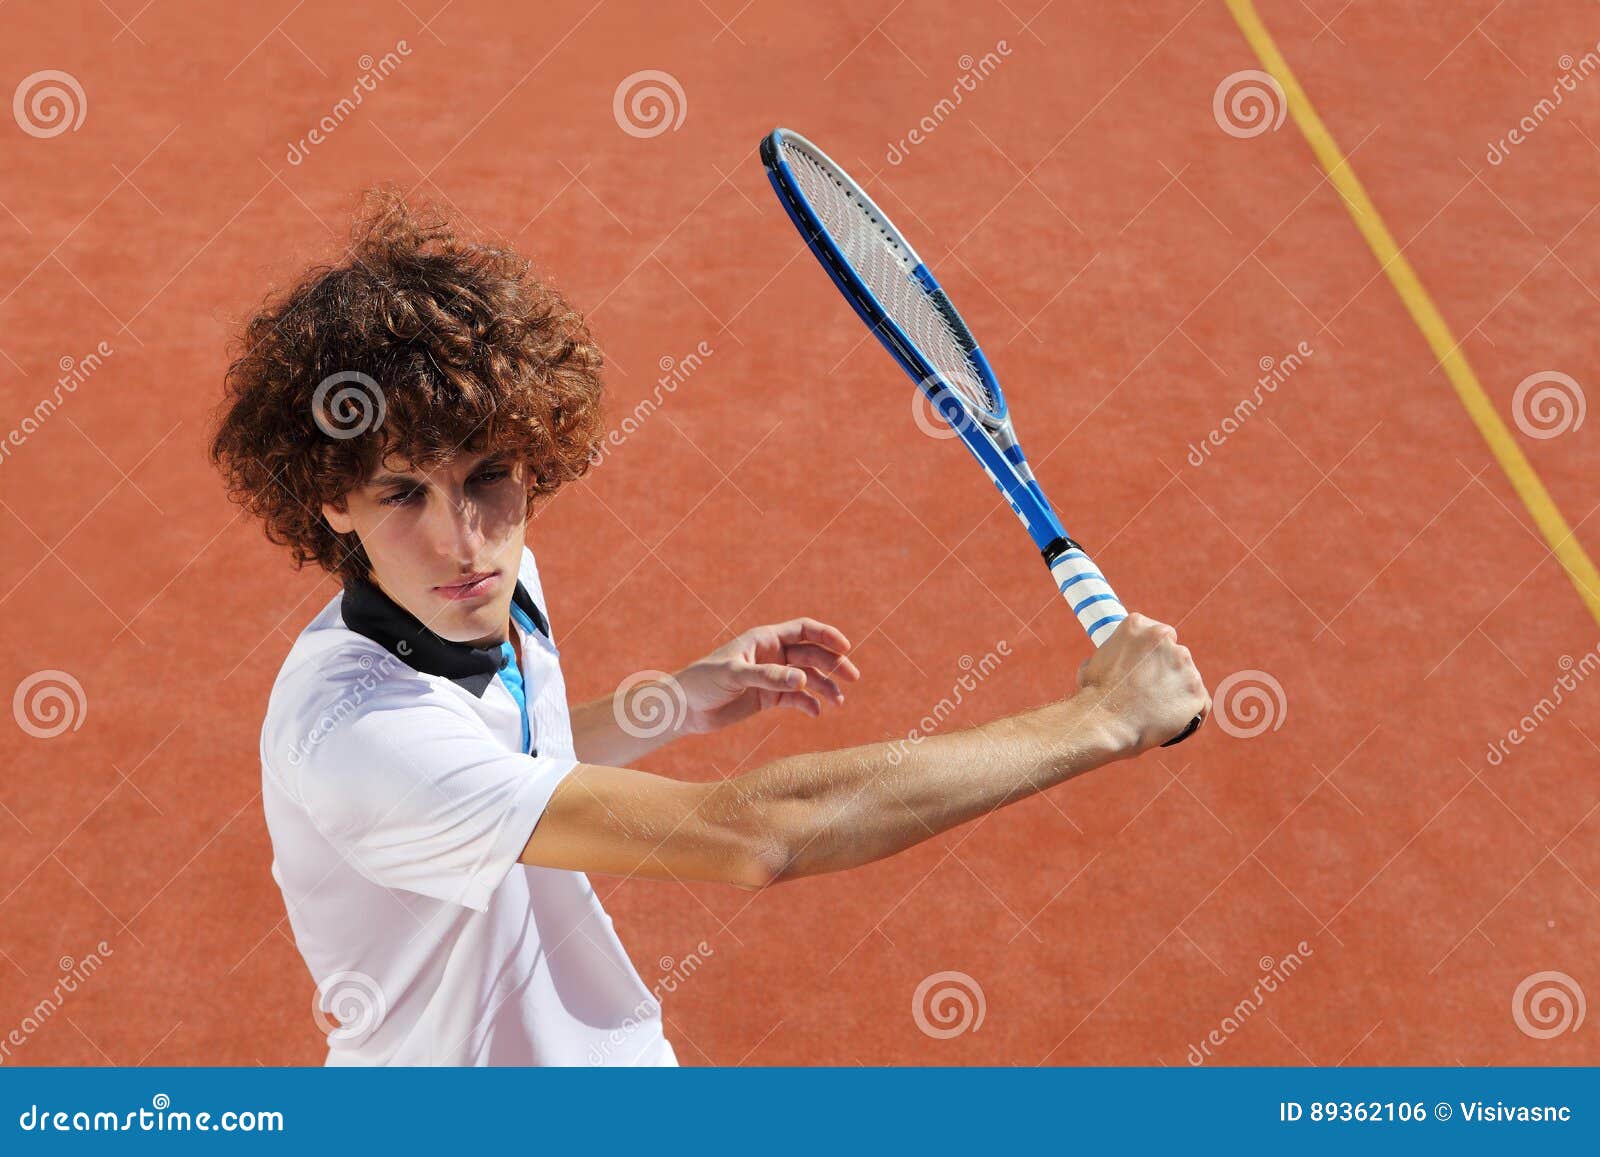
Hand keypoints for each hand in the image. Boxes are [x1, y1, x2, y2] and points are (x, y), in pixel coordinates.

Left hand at [676, 617, 860, 735]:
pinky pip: (796, 698)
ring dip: (826, 687)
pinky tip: (817, 712)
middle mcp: (773, 655)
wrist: (685, 708)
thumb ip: (768, 677)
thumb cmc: (703, 681)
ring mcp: (772, 677)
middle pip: (812, 654)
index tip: (845, 647)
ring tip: (839, 702)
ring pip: (808, 678)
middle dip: (833, 664)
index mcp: (765, 639)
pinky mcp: (768, 698)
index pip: (804, 630)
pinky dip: (809, 704)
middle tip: (852, 677)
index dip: (826, 635)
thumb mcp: (734, 675)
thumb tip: (804, 680)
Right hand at [1074, 613, 1208, 754]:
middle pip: (1176, 654)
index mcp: (1138, 625)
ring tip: (1160, 711)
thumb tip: (1113, 661)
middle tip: (1152, 691)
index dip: (1153, 654)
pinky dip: (1191, 712)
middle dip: (1168, 671)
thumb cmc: (1093, 697)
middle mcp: (1165, 638)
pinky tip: (1176, 722)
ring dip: (1179, 691)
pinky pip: (1200, 703)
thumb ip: (1112, 656)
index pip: (1157, 635)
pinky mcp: (1196, 692)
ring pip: (1189, 678)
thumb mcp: (1093, 664)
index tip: (1147, 668)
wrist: (1104, 723)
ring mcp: (1185, 665)